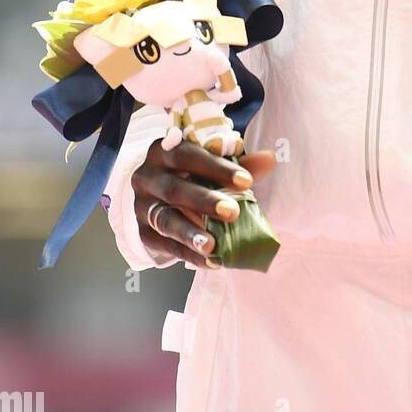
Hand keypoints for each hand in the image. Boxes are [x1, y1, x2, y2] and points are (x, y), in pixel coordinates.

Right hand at [132, 139, 275, 267]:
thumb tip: (269, 159)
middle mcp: (148, 177)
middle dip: (205, 201)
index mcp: (165, 150)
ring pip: (166, 220)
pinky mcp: (143, 232)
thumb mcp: (211, 164)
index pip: (189, 156)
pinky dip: (188, 254)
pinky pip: (165, 245)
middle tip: (233, 212)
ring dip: (191, 234)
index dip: (217, 168)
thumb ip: (238, 163)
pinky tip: (210, 261)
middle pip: (175, 189)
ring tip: (214, 246)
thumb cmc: (191, 173)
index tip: (246, 181)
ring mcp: (142, 206)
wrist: (156, 194)